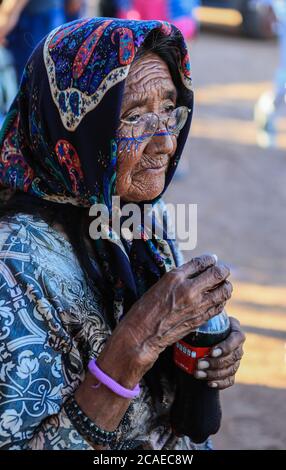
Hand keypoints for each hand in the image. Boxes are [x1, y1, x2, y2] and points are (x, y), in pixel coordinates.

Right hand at [105, 254, 232, 378]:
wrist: (144, 334)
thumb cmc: (148, 307)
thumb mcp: (161, 283)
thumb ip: (180, 275)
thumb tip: (199, 266)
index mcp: (176, 277)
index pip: (201, 262)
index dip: (209, 259)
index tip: (212, 259)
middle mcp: (189, 290)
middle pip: (217, 274)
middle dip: (223, 270)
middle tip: (222, 270)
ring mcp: (197, 305)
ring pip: (224, 290)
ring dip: (225, 285)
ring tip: (222, 284)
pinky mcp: (201, 319)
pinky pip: (219, 305)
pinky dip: (221, 299)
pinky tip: (217, 298)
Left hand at [194, 316, 245, 388]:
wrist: (205, 335)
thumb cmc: (205, 325)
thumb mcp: (205, 319)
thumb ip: (201, 320)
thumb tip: (190, 323)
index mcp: (235, 331)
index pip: (236, 340)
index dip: (225, 347)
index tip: (211, 352)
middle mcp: (238, 347)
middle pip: (232, 358)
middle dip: (214, 363)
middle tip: (198, 364)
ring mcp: (236, 361)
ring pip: (230, 370)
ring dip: (213, 374)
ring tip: (197, 374)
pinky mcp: (231, 372)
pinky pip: (229, 380)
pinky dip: (220, 383)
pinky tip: (209, 383)